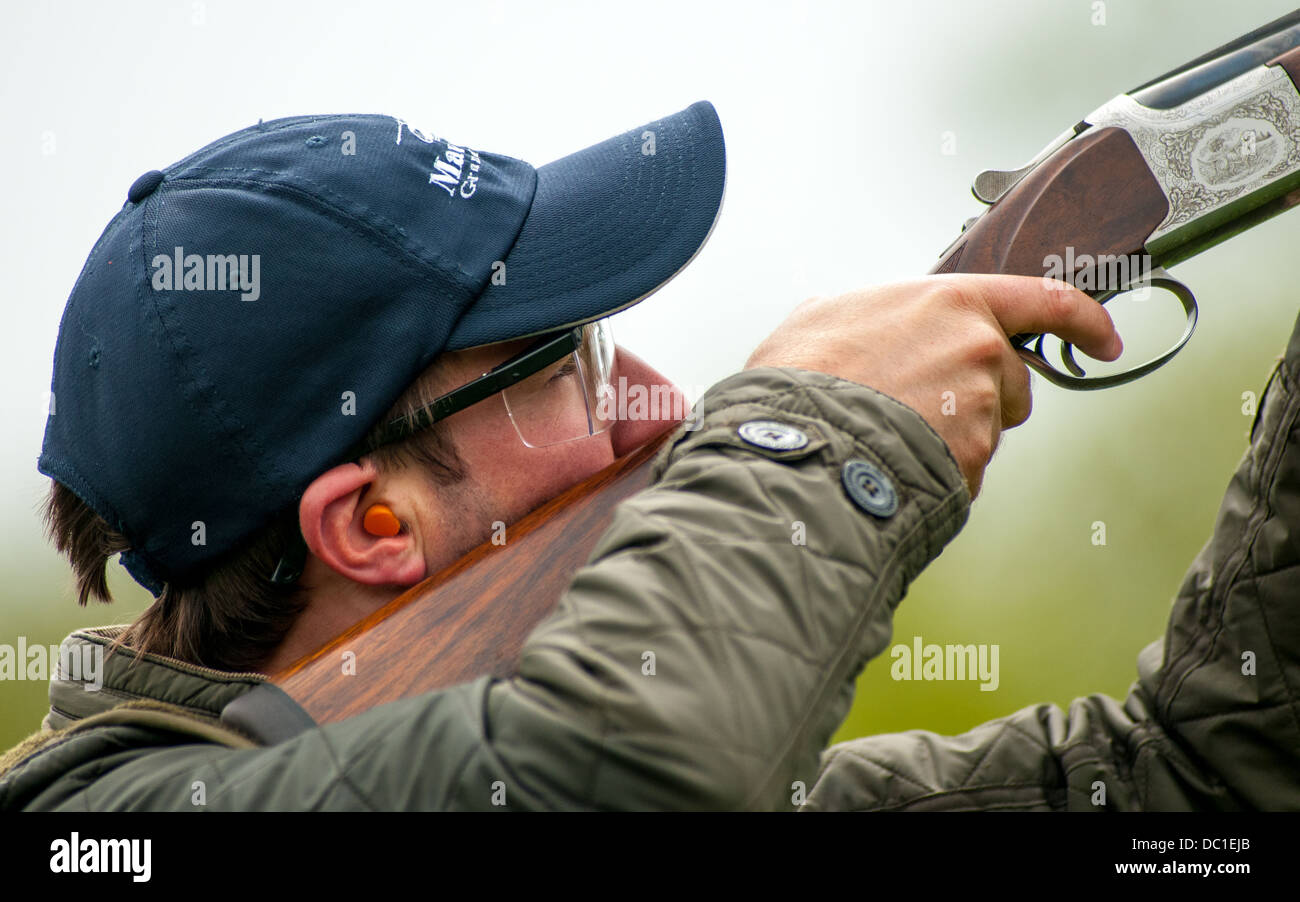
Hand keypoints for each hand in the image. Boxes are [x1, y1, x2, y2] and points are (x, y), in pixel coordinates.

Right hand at [745, 275, 1121, 497]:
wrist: (801, 445)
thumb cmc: (804, 381)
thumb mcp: (818, 318)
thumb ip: (856, 312)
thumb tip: (844, 321)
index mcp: (954, 303)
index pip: (1046, 300)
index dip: (1085, 320)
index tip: (1105, 338)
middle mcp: (980, 351)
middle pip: (1011, 381)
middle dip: (982, 397)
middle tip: (922, 405)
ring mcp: (981, 410)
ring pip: (987, 429)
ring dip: (954, 435)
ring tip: (892, 435)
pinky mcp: (972, 461)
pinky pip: (964, 470)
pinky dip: (936, 472)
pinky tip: (894, 463)